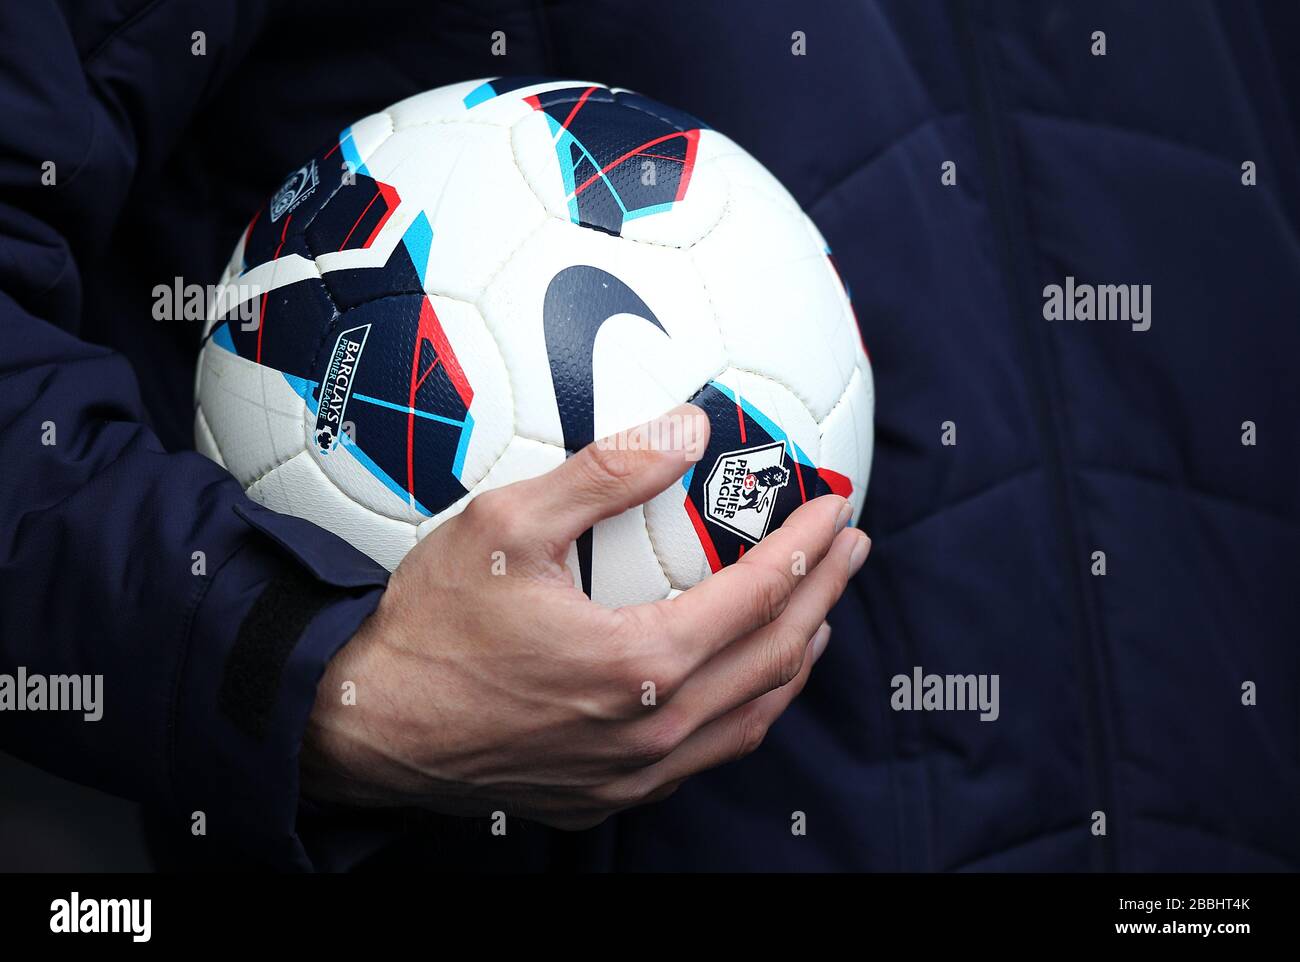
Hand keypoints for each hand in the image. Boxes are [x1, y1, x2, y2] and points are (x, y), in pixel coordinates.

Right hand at [301, 403, 869, 828]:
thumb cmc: (430, 629)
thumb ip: (605, 473)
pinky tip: (743, 682)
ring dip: (796, 657)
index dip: (808, 547)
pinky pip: (708, 754)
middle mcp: (652, 730)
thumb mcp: (506, 525)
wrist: (364, 730)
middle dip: (825, 597)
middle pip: (776, 658)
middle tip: (849, 550)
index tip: (835, 510)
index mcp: (640, 663)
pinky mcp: (608, 795)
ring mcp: (633, 774)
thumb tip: (687, 428)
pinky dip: (746, 709)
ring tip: (817, 614)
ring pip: (752, 717)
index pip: (761, 596)